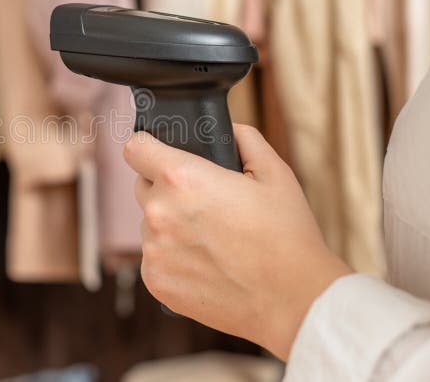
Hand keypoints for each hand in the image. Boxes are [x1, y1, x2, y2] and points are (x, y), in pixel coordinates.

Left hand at [123, 125, 352, 359]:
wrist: (294, 300)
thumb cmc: (287, 235)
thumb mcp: (274, 172)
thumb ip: (244, 140)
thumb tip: (226, 130)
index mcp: (181, 178)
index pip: (135, 148)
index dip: (148, 147)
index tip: (159, 153)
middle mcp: (160, 213)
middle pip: (143, 187)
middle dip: (166, 188)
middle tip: (202, 202)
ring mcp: (154, 251)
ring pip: (150, 224)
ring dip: (170, 225)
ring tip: (210, 238)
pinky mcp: (155, 281)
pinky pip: (154, 258)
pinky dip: (173, 257)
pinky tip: (206, 263)